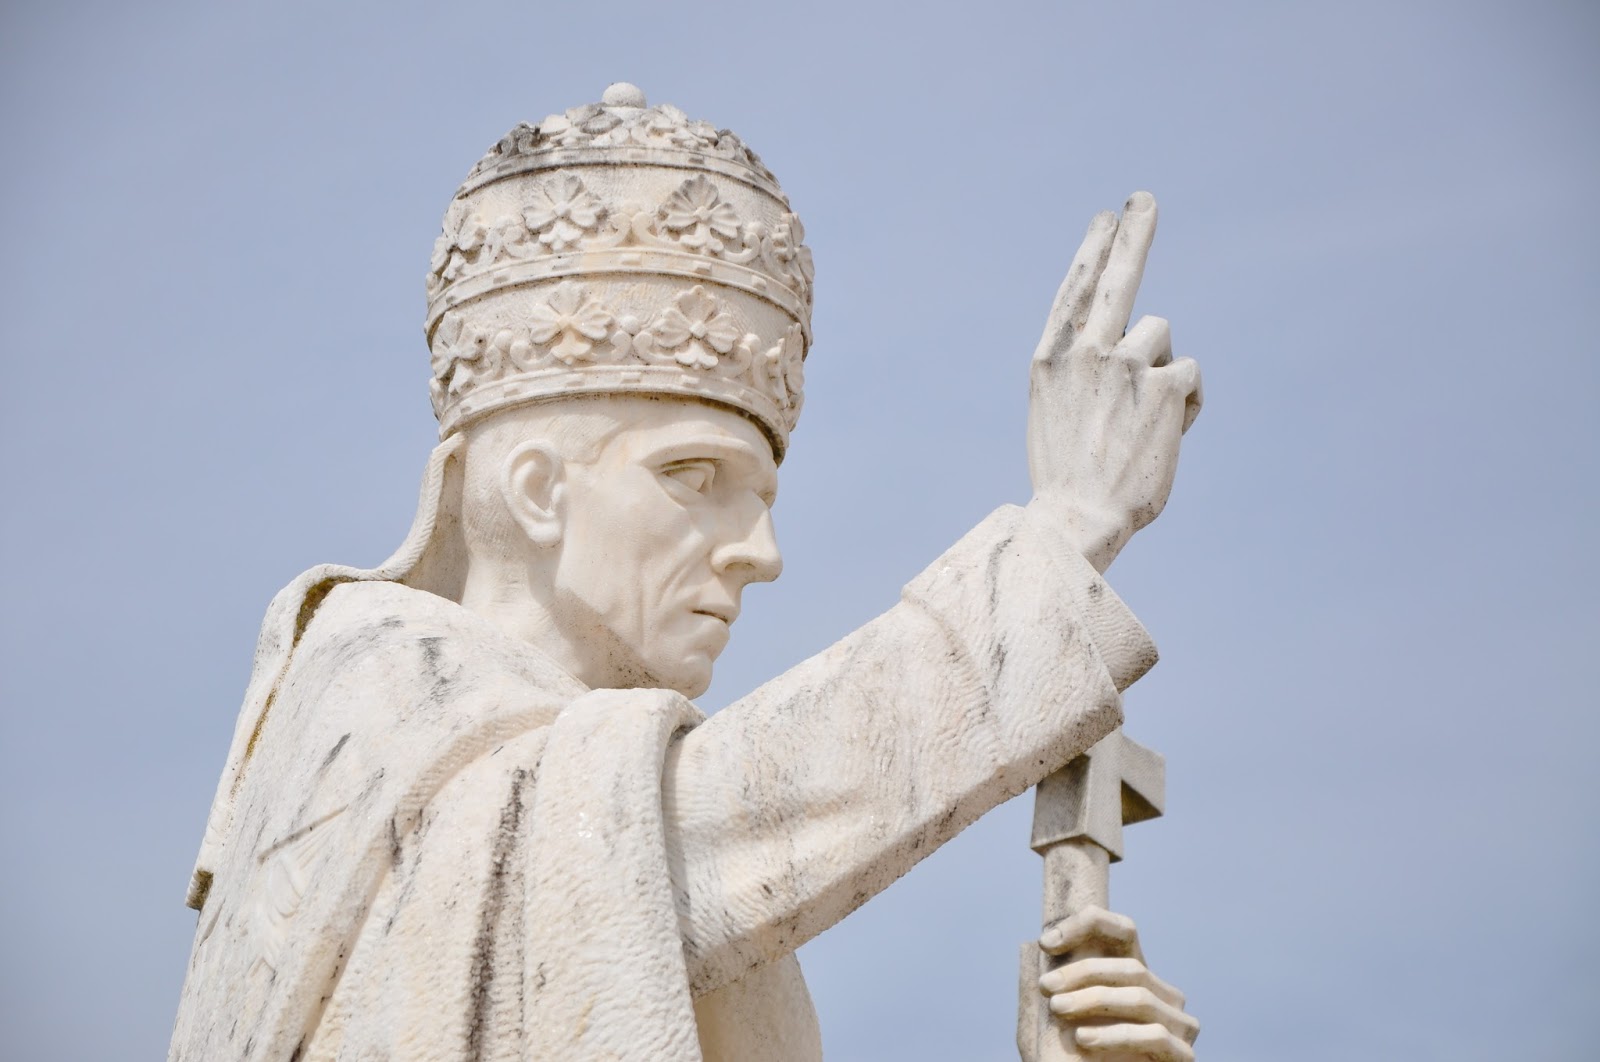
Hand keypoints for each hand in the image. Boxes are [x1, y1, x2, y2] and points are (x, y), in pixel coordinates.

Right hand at [1027, 192, 1202, 571]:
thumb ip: (1083, 370)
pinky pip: (1190, 374)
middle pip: (1119, 275)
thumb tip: (1135, 340)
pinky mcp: (1166, 384)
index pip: (1075, 290)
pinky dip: (1184, 405)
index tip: (1107, 220)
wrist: (1077, 518)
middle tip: (1144, 199)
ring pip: (1162, 336)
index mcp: (1051, 359)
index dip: (1093, 251)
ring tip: (1139, 423)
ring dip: (1160, 371)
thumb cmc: (1067, 476)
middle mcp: (1086, 351)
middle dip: (1134, 232)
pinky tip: (1162, 436)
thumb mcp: (1056, 413)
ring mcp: (1126, 363)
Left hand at [1039, 906, 1198, 1060]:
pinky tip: (1083, 1040)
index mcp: (1132, 977)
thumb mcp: (1048, 1023)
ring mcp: (1178, 1025)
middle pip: (1130, 965)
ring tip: (1059, 1010)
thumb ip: (1045, 990)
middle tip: (1047, 987)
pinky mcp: (1183, 1056)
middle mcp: (1162, 995)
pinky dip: (1114, 1035)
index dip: (1087, 924)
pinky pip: (1154, 1036)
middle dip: (1081, 971)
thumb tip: (1029, 950)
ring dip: (1094, 999)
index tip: (1046, 942)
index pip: (1123, 930)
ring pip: (1141, 997)